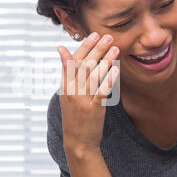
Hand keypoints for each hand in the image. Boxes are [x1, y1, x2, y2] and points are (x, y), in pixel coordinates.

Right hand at [57, 33, 119, 153]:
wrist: (77, 141)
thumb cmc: (74, 115)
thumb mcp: (66, 92)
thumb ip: (66, 70)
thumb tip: (61, 48)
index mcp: (65, 85)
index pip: (73, 61)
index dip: (84, 46)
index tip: (94, 34)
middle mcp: (72, 91)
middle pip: (84, 65)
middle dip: (96, 49)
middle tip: (108, 37)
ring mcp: (82, 100)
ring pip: (93, 76)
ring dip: (105, 60)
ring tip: (115, 48)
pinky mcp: (93, 109)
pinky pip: (102, 91)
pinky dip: (109, 80)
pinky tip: (116, 70)